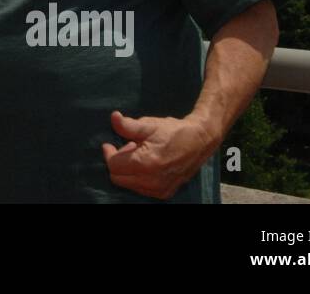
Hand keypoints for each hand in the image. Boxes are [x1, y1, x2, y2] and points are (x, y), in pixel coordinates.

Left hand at [100, 109, 217, 199]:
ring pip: (128, 185)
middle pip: (118, 178)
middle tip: (126, 147)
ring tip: (137, 153)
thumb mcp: (149, 125)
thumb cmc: (174, 131)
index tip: (109, 143)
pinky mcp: (165, 193)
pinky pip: (141, 189)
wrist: (200, 141)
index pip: (113, 165)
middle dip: (117, 162)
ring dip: (127, 170)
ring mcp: (159, 189)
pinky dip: (137, 178)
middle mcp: (151, 181)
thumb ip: (127, 125)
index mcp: (145, 164)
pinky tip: (146, 164)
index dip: (109, 153)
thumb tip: (113, 118)